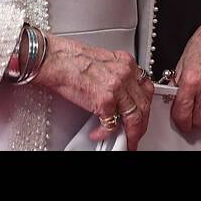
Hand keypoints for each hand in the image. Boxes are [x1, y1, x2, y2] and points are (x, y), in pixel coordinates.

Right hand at [30, 35, 153, 149]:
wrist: (55, 59)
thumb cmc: (71, 59)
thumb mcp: (103, 62)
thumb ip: (115, 75)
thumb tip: (120, 94)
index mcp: (125, 62)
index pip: (145, 87)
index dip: (144, 104)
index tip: (141, 113)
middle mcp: (125, 73)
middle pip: (144, 104)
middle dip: (141, 124)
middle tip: (135, 134)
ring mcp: (116, 87)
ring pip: (134, 117)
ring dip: (131, 134)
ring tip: (125, 142)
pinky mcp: (104, 100)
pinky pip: (111, 125)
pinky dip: (105, 133)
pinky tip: (97, 133)